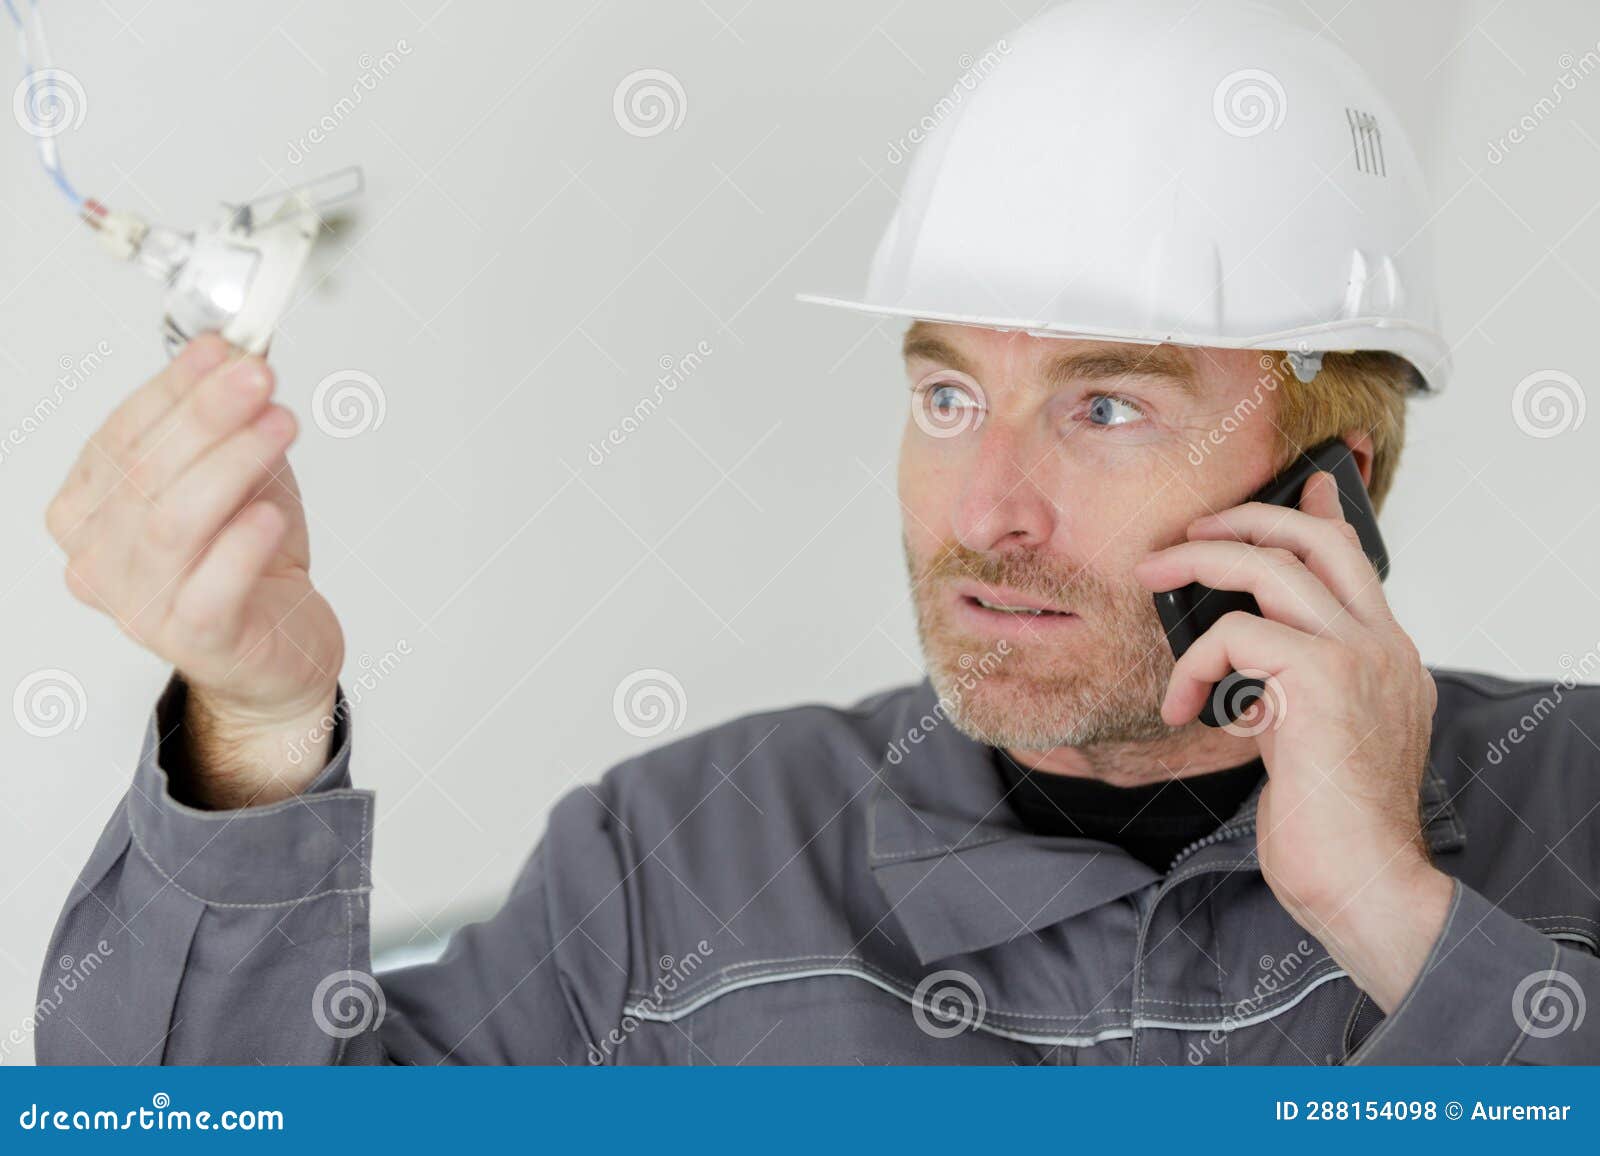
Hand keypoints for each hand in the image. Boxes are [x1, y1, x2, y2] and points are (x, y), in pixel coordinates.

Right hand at [46, 336, 343, 807]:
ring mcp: (141, 607)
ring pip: (174, 523)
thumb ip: (225, 421)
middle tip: (256, 378)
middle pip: (144, 475)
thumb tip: (228, 354)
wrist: (279, 644)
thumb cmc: (248, 558)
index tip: (220, 351)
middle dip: (204, 416)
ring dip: (230, 464)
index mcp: (88, 511)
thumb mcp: (235, 473)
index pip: (118, 438)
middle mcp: (99, 560)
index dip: (169, 390)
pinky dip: (240, 547)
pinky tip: (269, 514)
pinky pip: (209, 590)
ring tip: (279, 426)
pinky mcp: (195, 642)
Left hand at [1133, 469, 1451, 1010]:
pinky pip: (1236, 634)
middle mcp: (1383, 646)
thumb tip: (1249, 661)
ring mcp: (1358, 658)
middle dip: (1243, 518)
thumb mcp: (1312, 739)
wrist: (1364, 883)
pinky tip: (1181, 707)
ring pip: (1270, 565)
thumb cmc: (1330, 828)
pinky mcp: (1320, 680)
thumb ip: (1292, 688)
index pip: (1354, 561)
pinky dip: (1193, 662)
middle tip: (1188, 532)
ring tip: (1152, 578)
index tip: (1302, 484)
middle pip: (1315, 540)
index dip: (1321, 515)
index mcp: (1388, 657)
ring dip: (1198, 562)